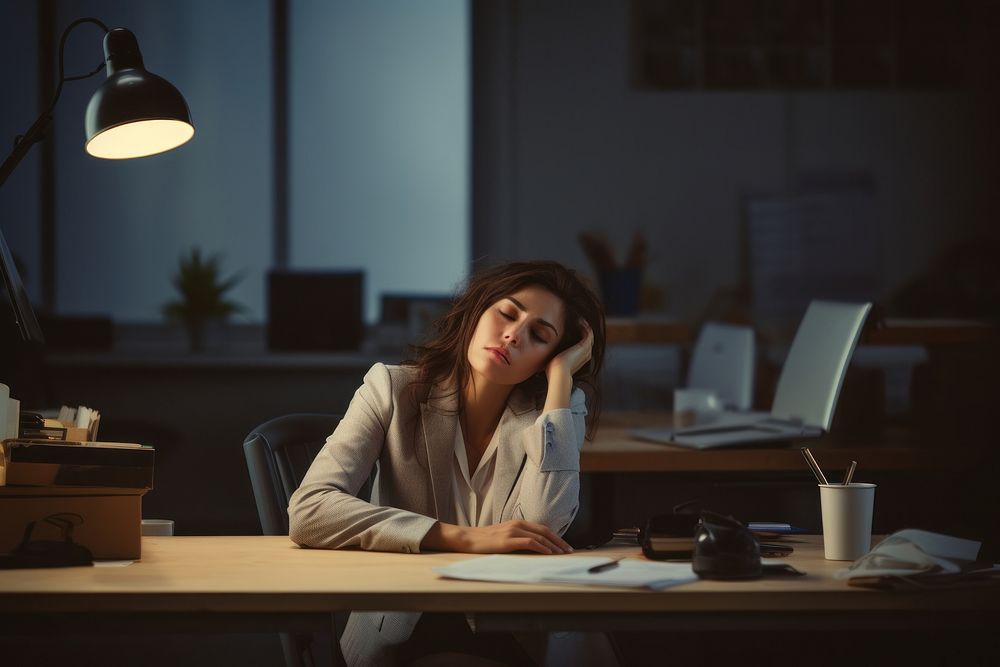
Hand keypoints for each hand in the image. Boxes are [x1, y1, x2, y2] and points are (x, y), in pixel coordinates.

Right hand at [422, 520, 572, 553]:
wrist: (467, 538)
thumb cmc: (485, 540)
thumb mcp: (504, 536)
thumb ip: (517, 538)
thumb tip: (532, 547)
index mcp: (518, 522)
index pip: (542, 528)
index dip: (555, 536)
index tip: (564, 545)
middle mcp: (517, 524)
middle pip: (545, 531)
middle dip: (559, 541)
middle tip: (569, 550)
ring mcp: (513, 531)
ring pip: (539, 536)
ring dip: (553, 545)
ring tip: (562, 553)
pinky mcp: (508, 540)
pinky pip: (529, 543)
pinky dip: (541, 547)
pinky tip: (548, 553)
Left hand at [546, 318, 593, 380]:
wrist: (558, 371)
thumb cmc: (553, 369)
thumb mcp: (552, 360)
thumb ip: (551, 356)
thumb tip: (540, 355)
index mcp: (579, 358)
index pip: (582, 346)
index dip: (579, 337)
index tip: (573, 329)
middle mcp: (585, 354)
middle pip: (588, 340)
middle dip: (583, 330)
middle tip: (578, 322)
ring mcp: (586, 350)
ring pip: (590, 336)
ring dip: (585, 327)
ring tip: (579, 320)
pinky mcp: (585, 346)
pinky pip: (589, 333)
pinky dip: (586, 327)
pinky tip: (580, 321)